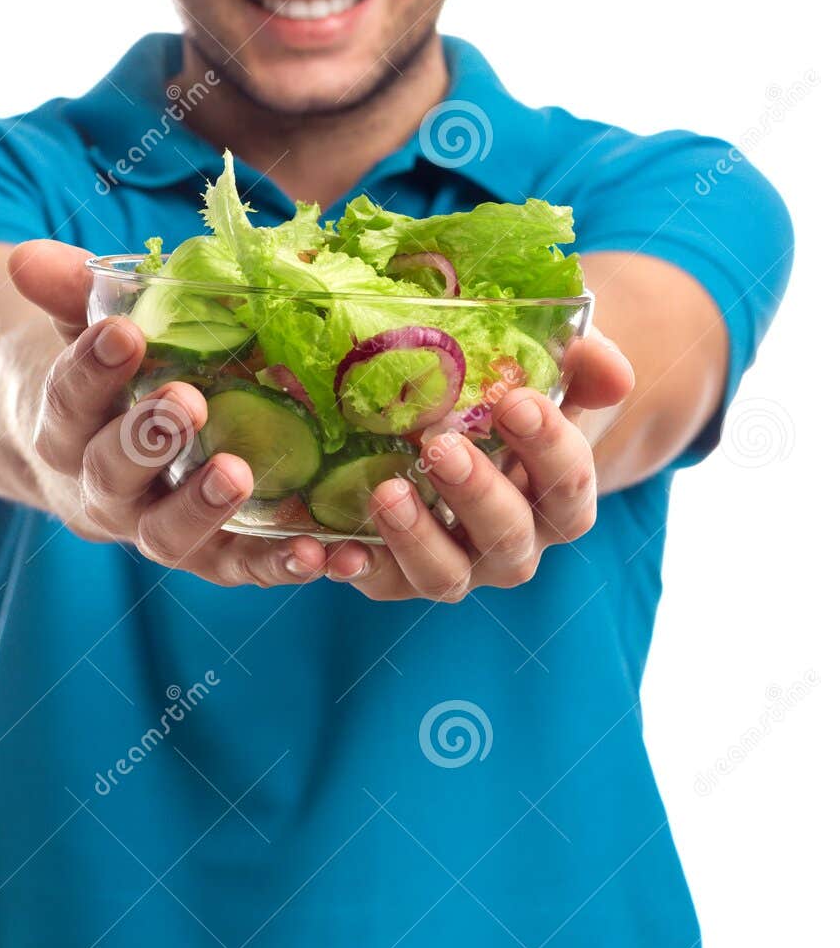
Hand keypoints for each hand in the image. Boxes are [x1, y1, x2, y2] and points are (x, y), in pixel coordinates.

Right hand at [7, 240, 331, 585]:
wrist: (111, 457)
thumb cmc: (115, 374)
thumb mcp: (91, 324)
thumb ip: (72, 289)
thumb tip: (25, 256)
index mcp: (67, 427)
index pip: (67, 399)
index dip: (91, 369)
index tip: (124, 333)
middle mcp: (101, 488)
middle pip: (111, 473)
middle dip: (147, 439)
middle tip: (186, 403)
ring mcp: (152, 527)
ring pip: (166, 534)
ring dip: (201, 506)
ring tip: (238, 473)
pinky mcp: (209, 557)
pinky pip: (238, 567)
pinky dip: (275, 565)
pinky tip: (317, 551)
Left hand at [323, 328, 635, 601]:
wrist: (461, 432)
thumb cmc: (510, 398)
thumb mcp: (550, 372)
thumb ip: (584, 364)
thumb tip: (615, 372)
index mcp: (557, 498)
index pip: (569, 486)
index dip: (549, 448)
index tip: (517, 401)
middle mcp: (513, 543)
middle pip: (508, 538)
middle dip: (476, 494)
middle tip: (440, 446)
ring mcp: (458, 565)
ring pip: (447, 576)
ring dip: (417, 539)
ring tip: (385, 492)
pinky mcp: (399, 575)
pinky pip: (380, 584)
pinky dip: (357, 568)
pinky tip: (333, 551)